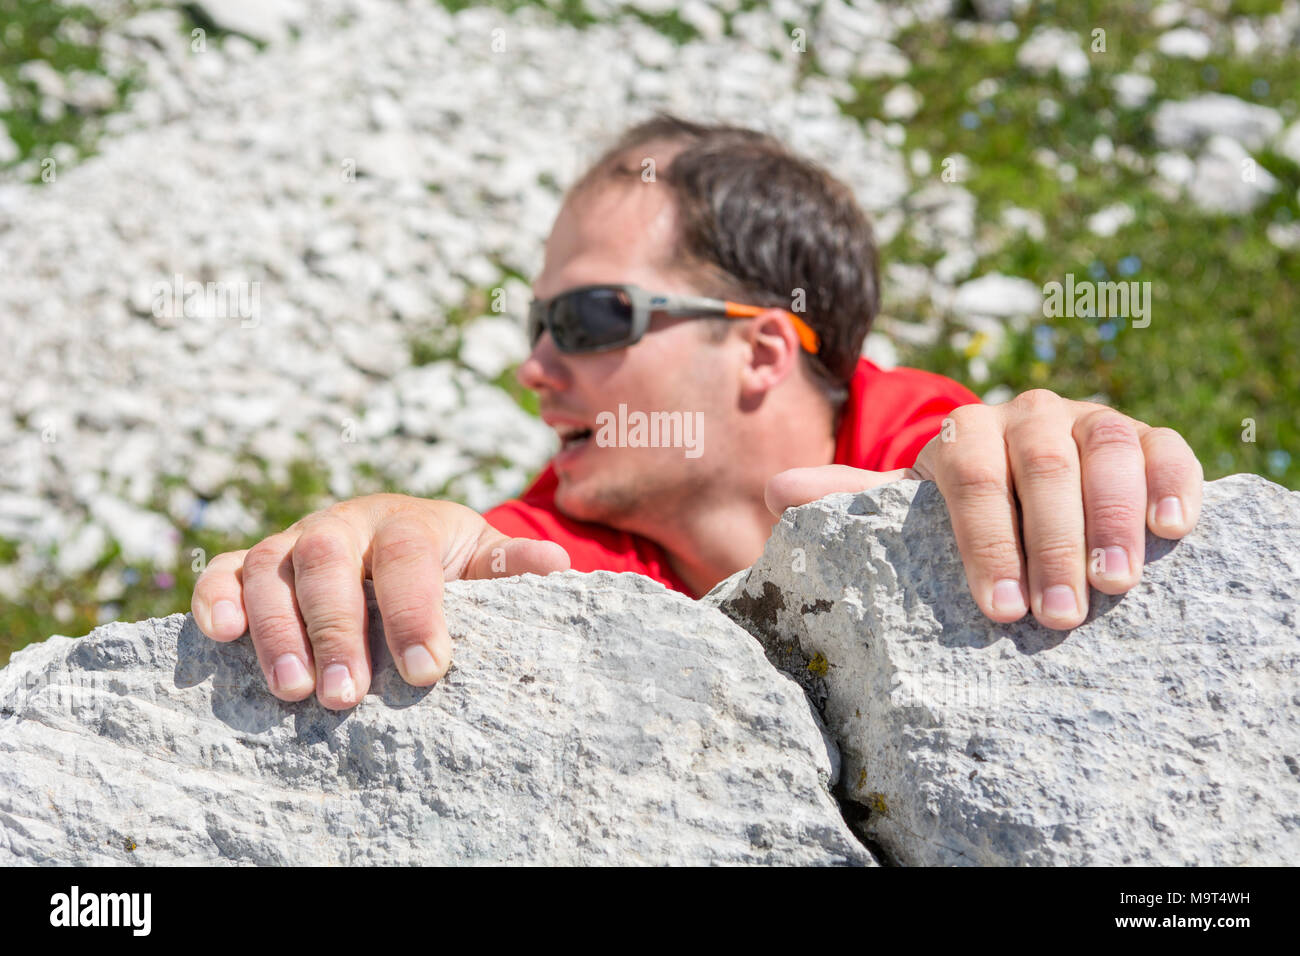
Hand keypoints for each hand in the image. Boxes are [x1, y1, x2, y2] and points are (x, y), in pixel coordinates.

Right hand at [191, 494, 569, 708]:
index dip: (414, 611)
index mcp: (406, 522)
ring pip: (271, 568)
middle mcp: (344, 525)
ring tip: (291, 690)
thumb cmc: (447, 562)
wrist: (403, 540)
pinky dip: (215, 597)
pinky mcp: (254, 564)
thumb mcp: (483, 560)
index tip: (427, 670)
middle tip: (345, 697)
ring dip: (276, 628)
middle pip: (329, 560)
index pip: (407, 557)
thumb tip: (556, 567)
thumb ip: (511, 568)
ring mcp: (295, 541)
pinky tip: (220, 636)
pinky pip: (223, 571)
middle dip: (336, 630)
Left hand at [765, 389, 1202, 629]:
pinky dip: (1173, 482)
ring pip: (1107, 448)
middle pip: (1042, 465)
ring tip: (1115, 585)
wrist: (1028, 475)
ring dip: (1110, 516)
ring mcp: (1090, 420)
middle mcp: (1028, 415)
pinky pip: (1167, 447)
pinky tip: (1174, 531)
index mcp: (965, 433)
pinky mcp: (1148, 435)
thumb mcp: (911, 506)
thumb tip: (776, 490)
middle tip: (1057, 617)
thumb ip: (855, 502)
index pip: (970, 476)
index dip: (984, 541)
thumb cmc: (962, 508)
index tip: (997, 609)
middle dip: (1049, 542)